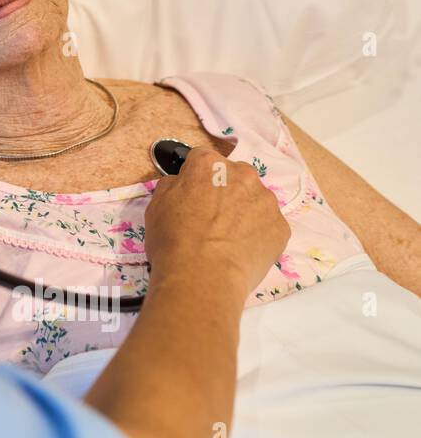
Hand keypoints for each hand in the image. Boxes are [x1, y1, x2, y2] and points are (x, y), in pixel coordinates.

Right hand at [144, 147, 290, 303]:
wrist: (203, 278)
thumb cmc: (173, 241)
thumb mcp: (156, 206)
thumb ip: (172, 186)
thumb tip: (182, 184)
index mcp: (208, 165)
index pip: (201, 160)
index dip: (194, 178)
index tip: (191, 195)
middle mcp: (242, 175)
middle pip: (234, 176)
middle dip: (224, 191)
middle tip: (211, 218)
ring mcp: (266, 201)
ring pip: (254, 200)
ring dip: (244, 211)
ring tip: (228, 239)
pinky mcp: (281, 227)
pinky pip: (268, 225)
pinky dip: (257, 234)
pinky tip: (241, 251)